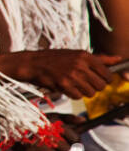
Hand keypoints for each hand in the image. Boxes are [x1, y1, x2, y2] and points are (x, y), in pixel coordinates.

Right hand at [0, 50, 120, 98]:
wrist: (30, 63)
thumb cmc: (54, 58)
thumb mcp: (75, 54)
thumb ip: (99, 59)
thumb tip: (119, 59)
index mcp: (85, 55)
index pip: (107, 74)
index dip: (104, 80)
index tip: (96, 80)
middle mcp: (80, 64)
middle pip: (101, 85)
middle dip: (94, 87)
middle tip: (83, 84)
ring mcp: (71, 75)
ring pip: (91, 93)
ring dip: (84, 92)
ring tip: (74, 85)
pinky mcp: (63, 84)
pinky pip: (78, 96)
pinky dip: (73, 95)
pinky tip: (66, 88)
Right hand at [11, 114, 81, 150]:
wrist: (10, 125)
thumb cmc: (34, 120)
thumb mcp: (50, 115)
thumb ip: (68, 118)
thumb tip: (83, 121)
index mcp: (52, 123)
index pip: (74, 137)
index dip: (76, 140)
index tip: (73, 140)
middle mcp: (45, 134)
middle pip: (66, 149)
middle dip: (63, 147)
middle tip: (55, 142)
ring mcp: (37, 144)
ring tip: (46, 146)